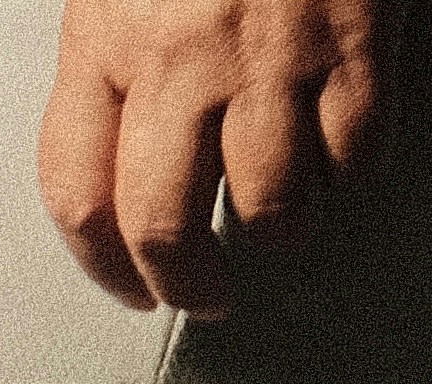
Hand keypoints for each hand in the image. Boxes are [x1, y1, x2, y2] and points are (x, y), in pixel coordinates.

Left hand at [42, 0, 382, 318]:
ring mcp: (268, 56)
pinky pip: (352, 153)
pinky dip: (351, 173)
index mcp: (106, 40)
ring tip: (283, 220)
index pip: (78, 196)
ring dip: (280, 234)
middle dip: (190, 284)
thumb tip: (116, 156)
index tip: (132, 287)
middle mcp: (180, 59)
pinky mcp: (353, 41)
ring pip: (268, 207)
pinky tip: (340, 156)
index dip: (105, 265)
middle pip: (163, 228)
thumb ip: (115, 62)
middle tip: (208, 295)